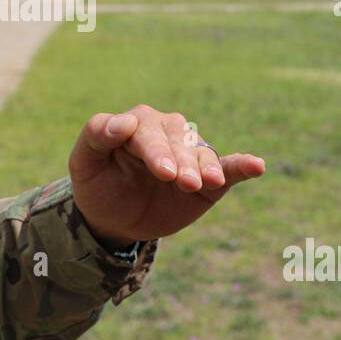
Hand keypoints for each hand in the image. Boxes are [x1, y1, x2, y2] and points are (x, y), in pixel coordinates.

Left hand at [67, 105, 264, 247]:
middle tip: (182, 182)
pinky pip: (228, 167)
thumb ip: (95, 136)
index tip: (162, 170)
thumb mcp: (84, 163)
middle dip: (181, 160)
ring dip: (205, 166)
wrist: (115, 217)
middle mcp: (167, 131)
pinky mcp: (208, 177)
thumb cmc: (97, 183)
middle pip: (177, 139)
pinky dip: (242, 165)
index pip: (146, 130)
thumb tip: (122, 122)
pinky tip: (257, 166)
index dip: (154, 149)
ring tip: (206, 182)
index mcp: (136, 123)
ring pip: (201, 154)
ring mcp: (189, 153)